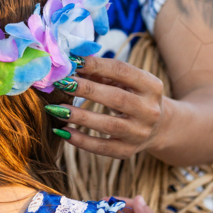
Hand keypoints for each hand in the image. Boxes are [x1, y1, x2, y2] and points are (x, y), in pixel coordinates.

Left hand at [50, 55, 164, 158]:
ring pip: (108, 125)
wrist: (157, 128)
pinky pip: (102, 147)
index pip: (122, 71)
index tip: (72, 61)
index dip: (96, 64)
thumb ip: (100, 72)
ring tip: (55, 109)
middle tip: (61, 83)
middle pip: (116, 98)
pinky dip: (81, 140)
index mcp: (151, 86)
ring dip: (79, 116)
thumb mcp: (124, 81)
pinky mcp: (128, 151)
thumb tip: (71, 63)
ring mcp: (140, 133)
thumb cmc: (131, 95)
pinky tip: (62, 131)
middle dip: (86, 90)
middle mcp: (150, 110)